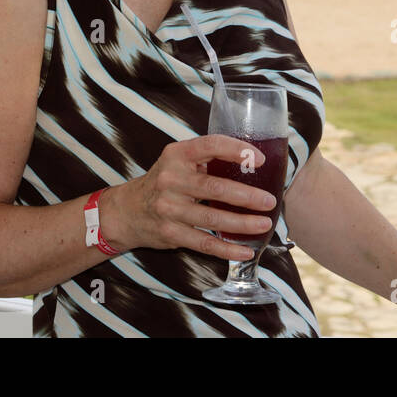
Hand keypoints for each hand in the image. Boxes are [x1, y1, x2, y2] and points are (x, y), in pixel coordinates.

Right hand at [105, 135, 277, 261]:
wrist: (127, 211)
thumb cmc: (163, 182)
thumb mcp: (178, 161)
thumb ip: (206, 158)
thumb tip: (251, 161)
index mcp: (177, 155)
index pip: (211, 145)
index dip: (237, 150)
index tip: (260, 159)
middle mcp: (171, 179)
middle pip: (215, 187)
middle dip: (247, 196)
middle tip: (269, 201)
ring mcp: (169, 208)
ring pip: (213, 218)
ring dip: (242, 223)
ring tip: (263, 224)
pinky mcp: (171, 233)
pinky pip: (204, 243)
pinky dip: (227, 249)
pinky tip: (245, 251)